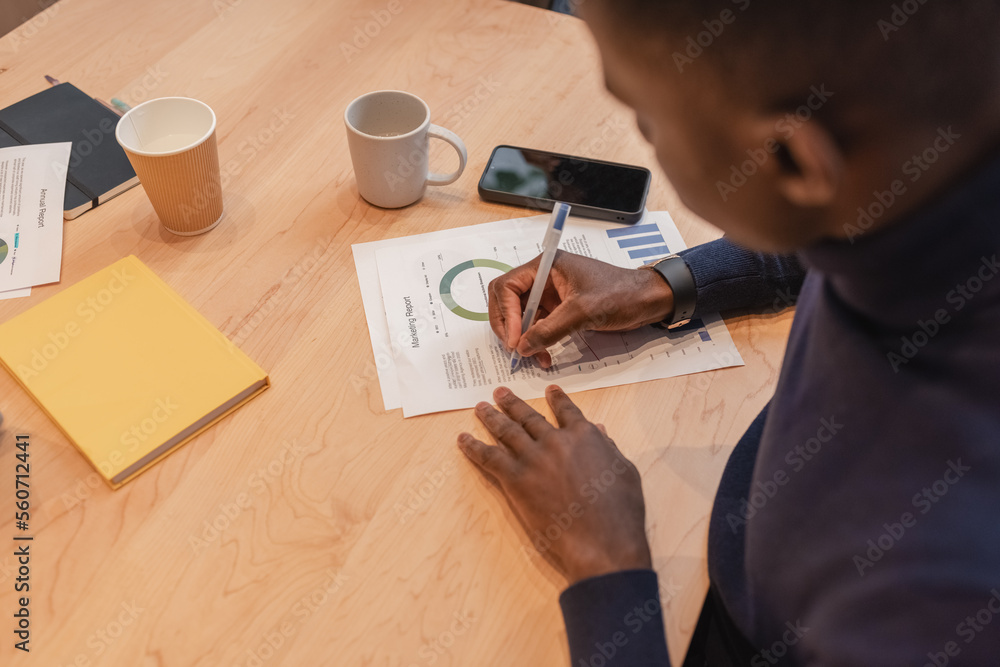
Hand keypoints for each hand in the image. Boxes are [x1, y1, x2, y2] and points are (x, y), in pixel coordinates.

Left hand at [457, 385, 651, 583]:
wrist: (601, 540)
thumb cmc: (621, 511)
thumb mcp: (625, 472)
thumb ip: (610, 448)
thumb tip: (600, 430)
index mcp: (584, 435)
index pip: (567, 410)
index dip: (558, 398)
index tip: (550, 389)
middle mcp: (555, 440)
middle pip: (529, 416)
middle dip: (512, 403)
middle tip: (499, 392)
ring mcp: (533, 458)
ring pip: (506, 430)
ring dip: (491, 416)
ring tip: (480, 407)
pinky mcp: (515, 479)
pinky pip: (489, 457)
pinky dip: (473, 446)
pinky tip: (463, 439)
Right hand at [488, 252, 673, 366]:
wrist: (647, 300)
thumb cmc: (620, 294)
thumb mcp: (583, 311)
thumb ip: (549, 329)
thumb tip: (522, 346)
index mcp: (545, 266)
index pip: (507, 286)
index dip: (506, 313)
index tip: (514, 338)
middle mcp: (543, 278)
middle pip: (508, 301)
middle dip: (509, 326)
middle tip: (515, 349)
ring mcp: (550, 294)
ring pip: (521, 317)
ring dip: (523, 338)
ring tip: (533, 357)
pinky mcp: (559, 309)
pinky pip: (538, 327)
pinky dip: (537, 342)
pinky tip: (544, 356)